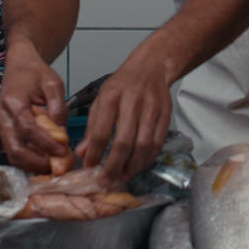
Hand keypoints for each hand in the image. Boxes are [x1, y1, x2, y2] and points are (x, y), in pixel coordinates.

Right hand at [0, 42, 72, 174]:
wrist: (19, 66)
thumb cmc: (35, 73)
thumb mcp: (53, 83)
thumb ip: (58, 107)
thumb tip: (62, 133)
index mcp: (13, 102)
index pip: (28, 129)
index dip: (46, 143)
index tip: (63, 151)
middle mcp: (2, 116)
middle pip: (15, 149)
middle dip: (37, 163)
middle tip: (57, 167)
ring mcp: (1, 126)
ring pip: (12, 154)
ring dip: (32, 165)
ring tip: (53, 166)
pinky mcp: (5, 131)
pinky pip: (14, 151)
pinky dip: (28, 160)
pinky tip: (45, 160)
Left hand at [77, 51, 172, 184]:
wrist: (151, 67)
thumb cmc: (123, 84)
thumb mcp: (100, 99)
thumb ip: (92, 127)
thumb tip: (83, 153)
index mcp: (111, 97)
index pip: (101, 131)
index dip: (95, 153)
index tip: (89, 168)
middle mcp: (132, 102)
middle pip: (124, 141)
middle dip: (114, 166)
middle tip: (107, 181)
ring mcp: (151, 108)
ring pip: (144, 144)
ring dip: (133, 165)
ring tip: (123, 176)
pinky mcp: (165, 114)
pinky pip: (158, 142)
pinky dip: (148, 158)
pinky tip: (139, 165)